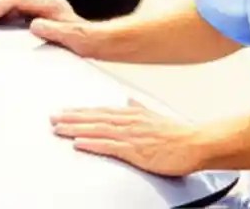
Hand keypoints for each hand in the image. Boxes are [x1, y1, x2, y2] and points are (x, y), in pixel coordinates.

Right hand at [0, 0, 99, 56]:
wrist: (98, 42)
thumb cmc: (87, 41)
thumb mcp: (72, 37)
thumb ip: (54, 30)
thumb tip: (34, 25)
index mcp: (50, 4)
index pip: (15, 0)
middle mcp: (45, 3)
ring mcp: (42, 9)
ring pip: (12, 5)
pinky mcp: (41, 17)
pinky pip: (17, 13)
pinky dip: (4, 18)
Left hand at [51, 99, 208, 176]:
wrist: (196, 143)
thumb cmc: (177, 134)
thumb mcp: (156, 115)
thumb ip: (140, 107)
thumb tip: (128, 99)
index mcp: (133, 113)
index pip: (101, 111)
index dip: (81, 111)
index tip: (65, 111)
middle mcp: (129, 121)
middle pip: (95, 118)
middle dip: (72, 117)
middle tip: (53, 117)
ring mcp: (132, 135)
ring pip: (98, 130)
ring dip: (76, 128)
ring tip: (58, 128)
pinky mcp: (136, 150)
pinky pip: (109, 146)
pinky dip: (92, 143)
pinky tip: (79, 143)